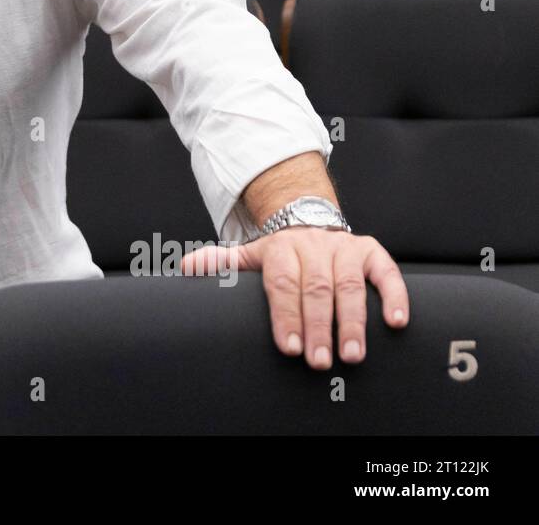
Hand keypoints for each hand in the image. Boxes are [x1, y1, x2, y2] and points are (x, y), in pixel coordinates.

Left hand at [181, 229, 409, 368]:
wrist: (307, 220)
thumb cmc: (280, 253)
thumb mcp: (250, 256)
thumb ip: (222, 265)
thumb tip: (187, 269)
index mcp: (281, 249)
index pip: (282, 284)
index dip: (285, 316)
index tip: (289, 347)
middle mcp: (315, 247)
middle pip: (317, 289)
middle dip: (317, 327)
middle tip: (319, 361)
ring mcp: (345, 249)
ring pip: (351, 286)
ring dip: (353, 322)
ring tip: (352, 354)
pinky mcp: (372, 252)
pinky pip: (387, 273)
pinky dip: (395, 297)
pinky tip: (396, 322)